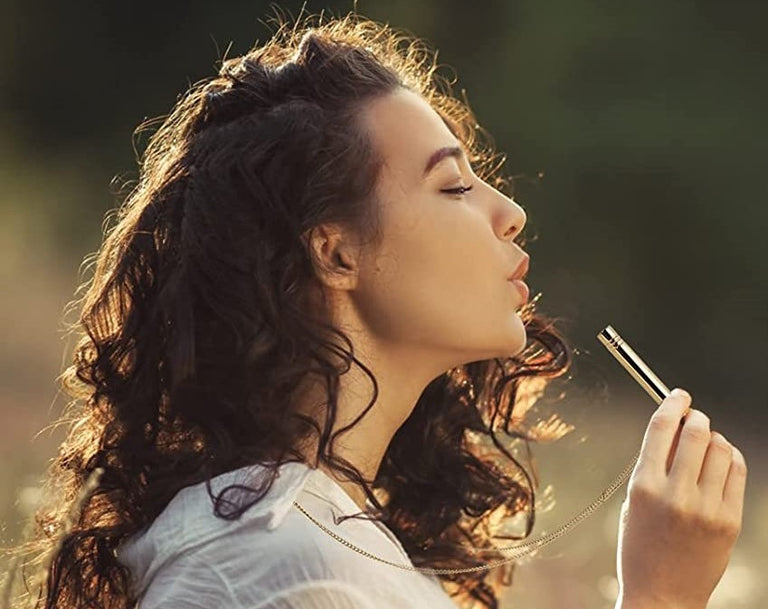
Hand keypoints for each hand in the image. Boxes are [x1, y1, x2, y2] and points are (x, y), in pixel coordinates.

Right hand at [615, 388, 746, 608]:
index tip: (677, 395)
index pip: (662, 428)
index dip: (672, 403)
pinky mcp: (729, 521)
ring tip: (705, 445)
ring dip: (713, 437)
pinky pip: (737, 472)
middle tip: (693, 417)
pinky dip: (730, 457)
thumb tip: (675, 430)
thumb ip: (652, 465)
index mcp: (644, 486)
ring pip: (721, 448)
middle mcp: (676, 494)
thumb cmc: (640, 548)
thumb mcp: (632, 501)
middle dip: (696, 417)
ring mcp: (706, 508)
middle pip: (697, 432)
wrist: (662, 595)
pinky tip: (721, 461)